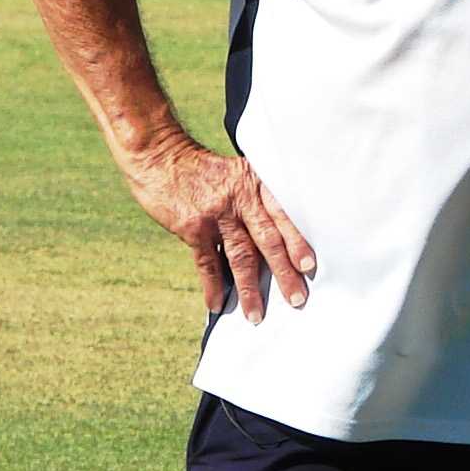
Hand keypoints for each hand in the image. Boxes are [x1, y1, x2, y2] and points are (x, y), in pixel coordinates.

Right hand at [127, 141, 316, 320]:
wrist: (160, 155)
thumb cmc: (205, 167)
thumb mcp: (238, 172)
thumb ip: (258, 198)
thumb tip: (281, 237)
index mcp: (255, 183)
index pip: (282, 215)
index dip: (296, 241)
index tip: (309, 266)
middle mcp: (239, 198)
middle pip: (267, 240)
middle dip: (283, 272)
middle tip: (296, 298)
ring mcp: (216, 215)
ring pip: (239, 257)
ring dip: (249, 289)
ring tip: (256, 315)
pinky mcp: (192, 228)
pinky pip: (206, 263)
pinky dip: (213, 286)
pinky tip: (217, 305)